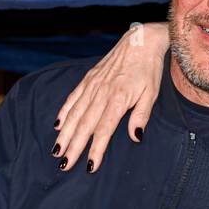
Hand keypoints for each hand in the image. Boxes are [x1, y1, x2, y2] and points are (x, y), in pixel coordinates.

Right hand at [52, 21, 168, 171]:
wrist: (141, 41)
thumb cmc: (149, 69)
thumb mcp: (152, 93)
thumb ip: (142, 116)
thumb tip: (136, 137)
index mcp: (118, 98)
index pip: (104, 130)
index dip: (96, 149)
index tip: (90, 166)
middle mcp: (101, 92)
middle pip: (84, 125)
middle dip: (73, 147)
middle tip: (64, 165)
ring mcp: (92, 85)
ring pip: (75, 113)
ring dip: (65, 134)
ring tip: (56, 151)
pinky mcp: (88, 78)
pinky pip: (72, 98)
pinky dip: (64, 112)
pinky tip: (58, 126)